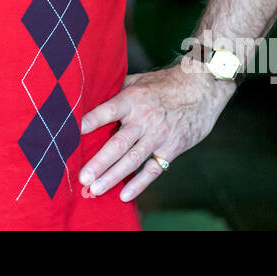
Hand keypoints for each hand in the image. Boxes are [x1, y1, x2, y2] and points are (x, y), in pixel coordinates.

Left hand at [78, 64, 232, 201]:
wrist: (203, 89)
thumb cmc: (166, 83)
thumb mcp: (140, 80)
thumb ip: (117, 91)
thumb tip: (91, 96)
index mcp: (132, 99)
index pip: (107, 111)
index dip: (91, 121)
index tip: (73, 132)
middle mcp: (144, 119)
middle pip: (118, 144)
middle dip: (99, 162)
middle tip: (82, 178)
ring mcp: (158, 136)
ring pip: (132, 160)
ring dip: (112, 177)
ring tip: (95, 189)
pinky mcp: (171, 148)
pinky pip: (153, 169)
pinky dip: (139, 184)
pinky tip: (124, 195)